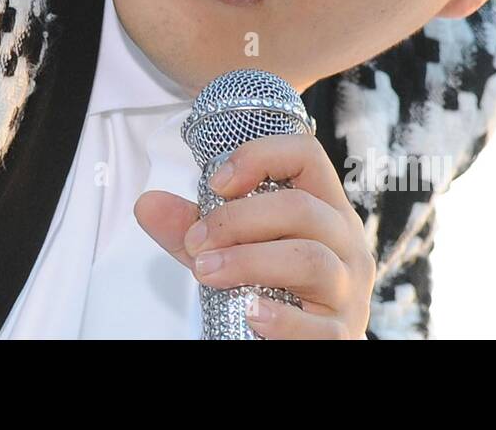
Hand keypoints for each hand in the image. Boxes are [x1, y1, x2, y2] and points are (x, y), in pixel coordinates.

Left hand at [135, 133, 375, 338]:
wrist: (307, 339)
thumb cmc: (275, 287)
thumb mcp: (230, 248)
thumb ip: (192, 226)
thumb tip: (147, 204)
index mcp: (324, 208)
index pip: (306, 155)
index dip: (260, 157)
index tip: (217, 183)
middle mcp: (345, 243)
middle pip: (301, 208)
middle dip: (237, 220)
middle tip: (197, 241)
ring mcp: (348, 291)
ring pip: (310, 260)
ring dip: (248, 262)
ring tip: (207, 272)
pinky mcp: (341, 335)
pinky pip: (318, 327)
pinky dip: (280, 319)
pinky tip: (251, 313)